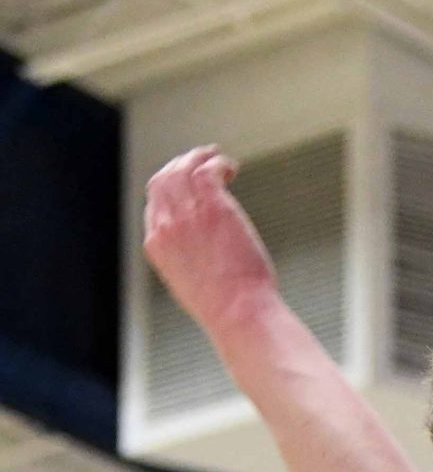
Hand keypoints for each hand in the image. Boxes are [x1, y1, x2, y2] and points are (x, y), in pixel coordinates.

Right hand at [143, 147, 278, 333]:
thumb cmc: (228, 310)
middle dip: (179, 166)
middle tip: (201, 161)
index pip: (155, 206)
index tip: (191, 188)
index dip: (172, 192)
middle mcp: (165, 225)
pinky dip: (218, 163)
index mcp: (156, 245)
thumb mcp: (195, 287)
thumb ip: (191, 264)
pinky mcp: (213, 206)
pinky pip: (207, 171)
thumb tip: (207, 261)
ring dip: (199, 158)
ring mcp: (187, 214)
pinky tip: (231, 167)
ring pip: (182, 169)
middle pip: (162, 180)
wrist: (238, 313)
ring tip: (218, 158)